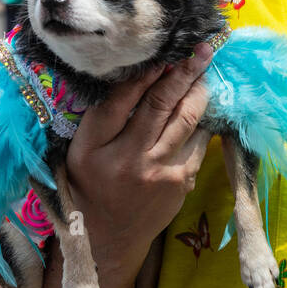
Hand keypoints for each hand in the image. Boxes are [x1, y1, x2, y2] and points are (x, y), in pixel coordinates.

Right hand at [65, 43, 213, 251]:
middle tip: (200, 50)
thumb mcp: (82, 150)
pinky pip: (197, 141)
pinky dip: (201, 120)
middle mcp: (127, 159)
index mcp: (94, 148)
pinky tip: (202, 103)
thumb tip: (138, 73)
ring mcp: (159, 172)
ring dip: (198, 90)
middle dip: (183, 72)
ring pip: (186, 119)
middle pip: (160, 104)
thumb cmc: (90, 184)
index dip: (145, 72)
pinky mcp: (181, 182)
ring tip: (204, 69)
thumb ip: (103, 116)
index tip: (162, 52)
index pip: (121, 99)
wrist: (107, 237)